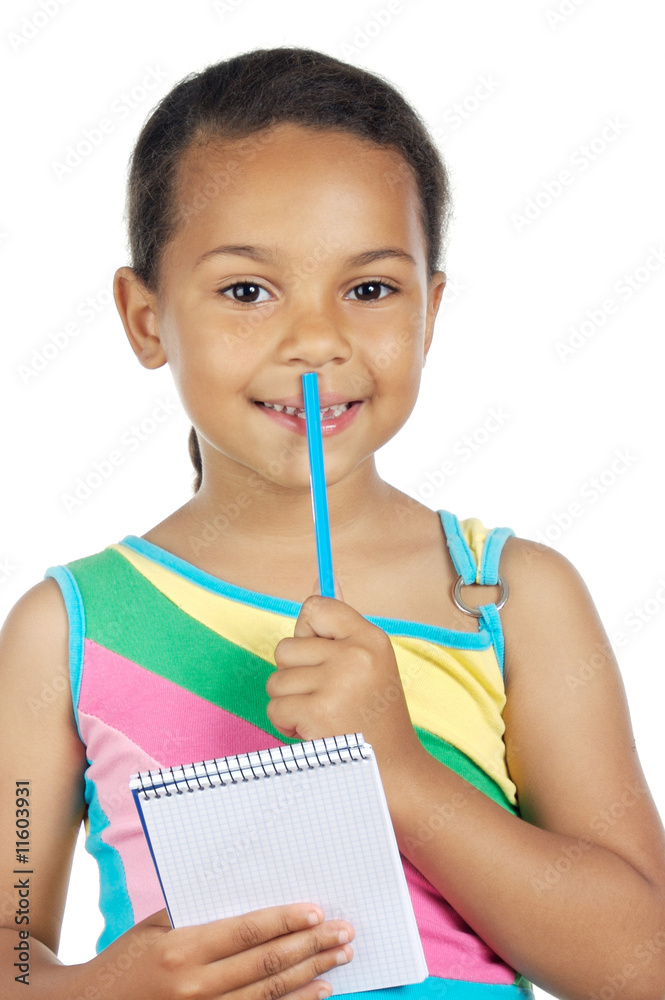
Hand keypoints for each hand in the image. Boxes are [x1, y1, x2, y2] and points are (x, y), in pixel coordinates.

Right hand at [73, 903, 353, 999]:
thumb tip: (249, 891)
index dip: (286, 921)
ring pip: (270, 994)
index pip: (247, 932)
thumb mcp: (154, 924)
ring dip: (312, 975)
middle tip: (344, 932)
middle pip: (267, 964)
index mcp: (182, 949)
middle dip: (312, 946)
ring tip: (340, 959)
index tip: (317, 911)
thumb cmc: (126, 958)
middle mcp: (195, 986)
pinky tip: (317, 993)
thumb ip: (197, 911)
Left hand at [267, 592, 419, 764]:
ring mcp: (337, 684)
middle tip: (327, 697)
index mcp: (370, 638)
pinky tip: (315, 732)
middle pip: (286, 647)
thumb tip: (321, 580)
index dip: (309, 634)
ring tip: (323, 716)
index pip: (315, 607)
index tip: (323, 658)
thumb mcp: (369, 662)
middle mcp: (356, 655)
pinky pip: (275, 707)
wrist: (393, 772)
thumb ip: (340, 628)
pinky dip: (287, 725)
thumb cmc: (374, 715)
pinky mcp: (318, 713)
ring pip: (276, 679)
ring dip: (290, 703)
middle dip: (296, 676)